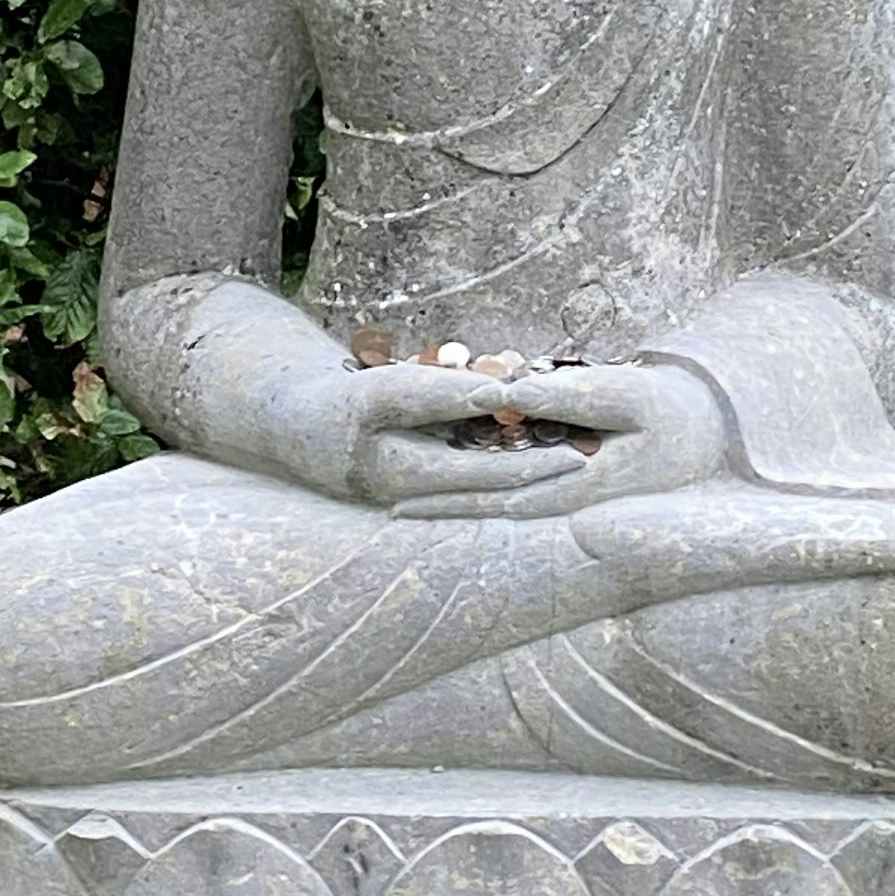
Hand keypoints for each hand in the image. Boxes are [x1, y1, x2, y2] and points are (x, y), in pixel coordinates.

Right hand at [264, 359, 592, 515]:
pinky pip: (474, 479)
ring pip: (489, 489)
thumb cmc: (337, 402)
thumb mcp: (383, 393)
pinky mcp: (423, 485)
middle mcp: (421, 502)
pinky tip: (543, 448)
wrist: (295, 421)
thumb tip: (497, 396)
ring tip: (584, 455)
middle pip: (497, 494)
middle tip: (599, 462)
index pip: (490, 481)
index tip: (581, 454)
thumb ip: (438, 395)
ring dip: (532, 475)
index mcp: (409, 483)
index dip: (538, 467)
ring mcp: (421, 498)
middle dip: (546, 480)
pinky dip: (507, 467)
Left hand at [387, 361, 727, 524]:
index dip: (452, 499)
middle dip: (444, 510)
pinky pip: (519, 485)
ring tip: (407, 503)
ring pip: (503, 500)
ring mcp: (569, 493)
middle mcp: (568, 498)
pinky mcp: (569, 479)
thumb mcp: (624, 395)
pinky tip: (452, 478)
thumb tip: (508, 391)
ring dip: (459, 501)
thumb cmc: (667, 410)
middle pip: (493, 507)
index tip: (406, 501)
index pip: (501, 497)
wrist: (703, 431)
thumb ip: (568, 397)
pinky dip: (484, 484)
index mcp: (578, 485)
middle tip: (391, 512)